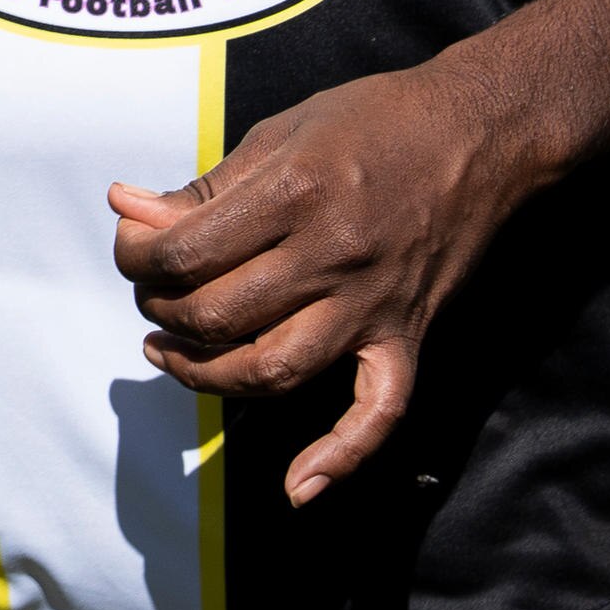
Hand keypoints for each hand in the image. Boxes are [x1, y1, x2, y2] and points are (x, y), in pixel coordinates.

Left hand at [111, 59, 554, 506]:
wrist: (483, 133)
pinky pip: (378, 413)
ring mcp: (374, 304)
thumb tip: (126, 210)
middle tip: (153, 297)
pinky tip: (294, 487)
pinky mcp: (410, 336)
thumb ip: (204, 186)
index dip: (138, 259)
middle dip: (161, 312)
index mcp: (295, 195)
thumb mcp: (278, 133)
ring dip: (206, 377)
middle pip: (218, 316)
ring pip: (274, 370)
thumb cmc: (373, 121)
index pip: (186, 253)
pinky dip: (338, 457)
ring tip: (170, 354)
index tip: (132, 250)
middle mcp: (334, 257)